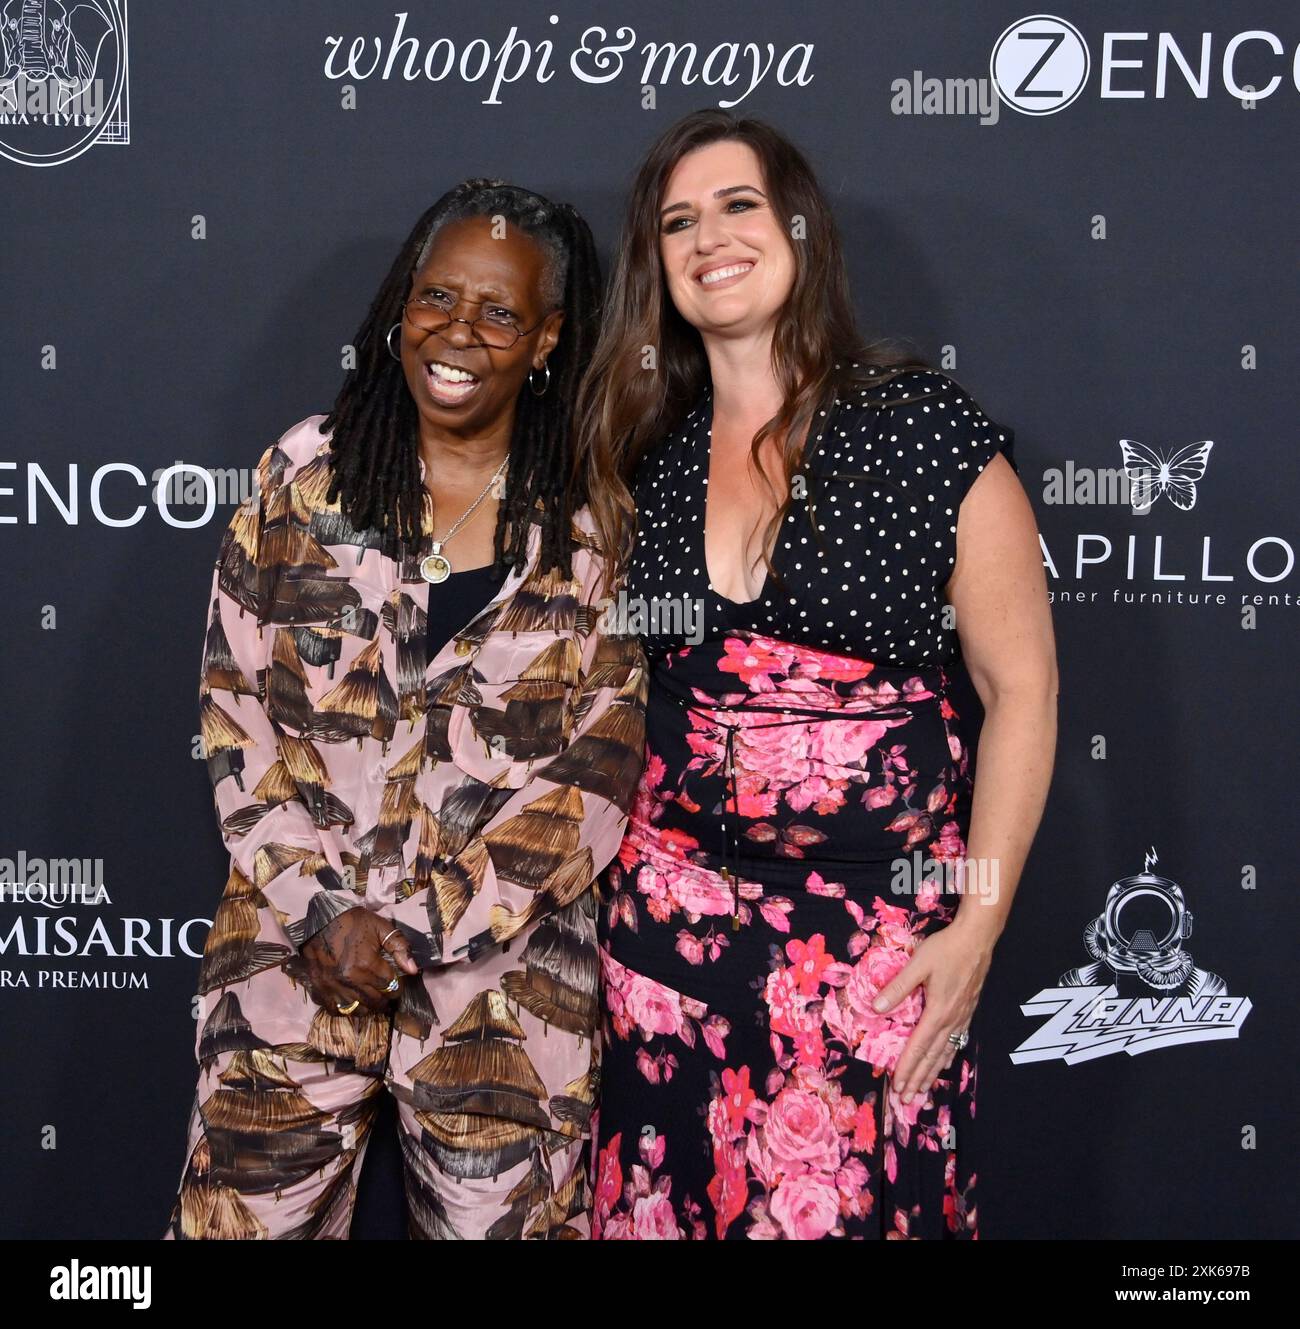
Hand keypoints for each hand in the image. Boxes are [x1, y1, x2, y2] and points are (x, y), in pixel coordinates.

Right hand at [300, 907, 418, 1013]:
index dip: (398, 986)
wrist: (319, 920)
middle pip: (376, 1001)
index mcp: (367, 964)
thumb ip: (399, 947)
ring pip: (358, 1010)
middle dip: (385, 998)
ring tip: (370, 997)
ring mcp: (333, 987)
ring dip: (368, 1006)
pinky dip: (345, 1009)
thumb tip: (413, 970)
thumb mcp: (380, 927)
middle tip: (385, 990)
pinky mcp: (319, 989)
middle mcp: (350, 980)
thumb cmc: (352, 921)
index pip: (392, 987)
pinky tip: (350, 1000)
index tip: (396, 981)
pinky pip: (335, 1010)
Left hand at [871, 922, 993, 1103]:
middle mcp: (952, 1020)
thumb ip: (898, 987)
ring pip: (945, 1052)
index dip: (906, 1067)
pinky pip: (956, 1042)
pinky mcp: (968, 1011)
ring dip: (932, 1073)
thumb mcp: (918, 964)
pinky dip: (947, 1057)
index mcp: (938, 1011)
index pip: (918, 1046)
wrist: (978, 938)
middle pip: (932, 1057)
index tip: (896, 1084)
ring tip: (922, 1091)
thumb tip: (876, 1008)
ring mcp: (963, 1017)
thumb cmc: (947, 948)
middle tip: (906, 1100)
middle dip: (918, 1079)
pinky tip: (944, 1063)